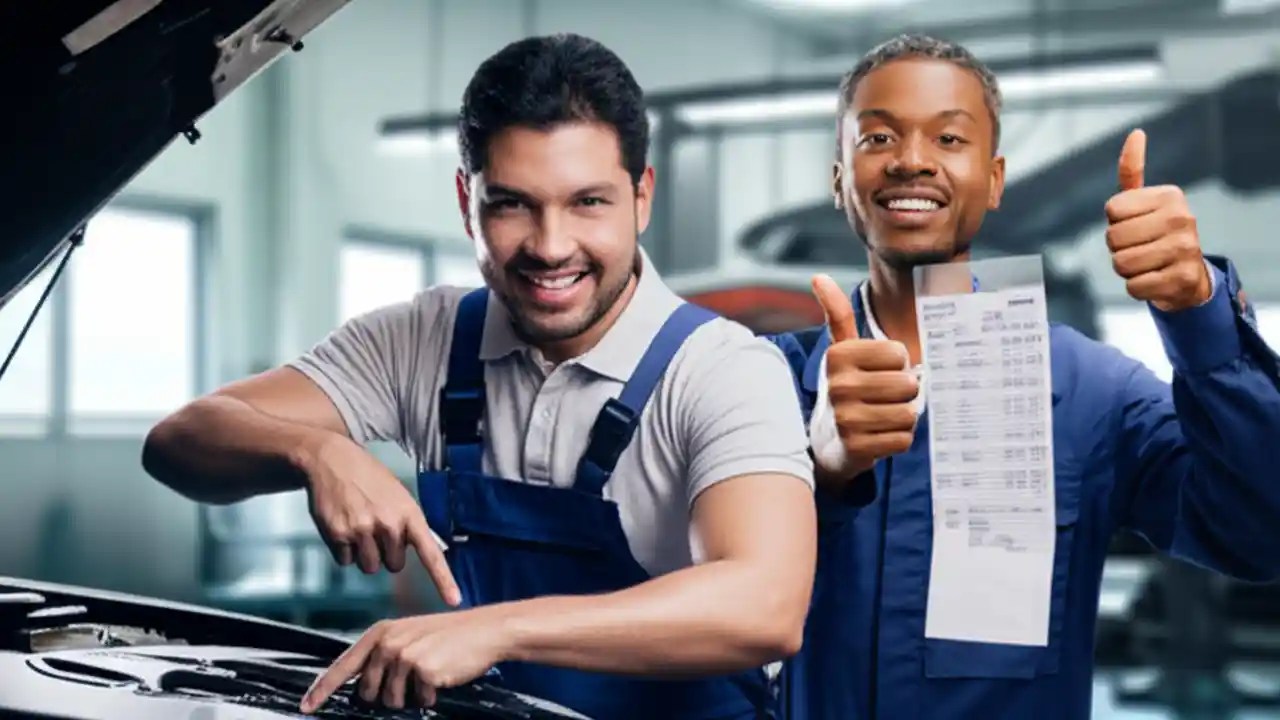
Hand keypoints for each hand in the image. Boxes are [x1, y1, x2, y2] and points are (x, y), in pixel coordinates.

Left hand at [300, 608, 510, 712]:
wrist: (484, 630)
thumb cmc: (450, 637)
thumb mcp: (410, 638)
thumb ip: (383, 657)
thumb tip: (364, 688)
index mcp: (380, 633)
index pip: (343, 666)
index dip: (322, 690)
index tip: (305, 706)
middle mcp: (387, 643)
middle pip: (368, 693)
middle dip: (388, 695)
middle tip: (415, 676)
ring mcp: (403, 656)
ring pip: (391, 701)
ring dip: (411, 696)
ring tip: (431, 673)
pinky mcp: (421, 669)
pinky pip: (418, 700)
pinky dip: (431, 695)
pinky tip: (443, 675)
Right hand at [302, 434, 459, 605]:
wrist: (333, 460)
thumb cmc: (370, 479)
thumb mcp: (399, 496)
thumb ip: (410, 523)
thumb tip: (429, 549)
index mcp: (409, 514)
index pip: (431, 553)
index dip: (444, 579)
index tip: (454, 599)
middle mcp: (389, 524)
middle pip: (394, 566)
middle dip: (386, 552)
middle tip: (375, 527)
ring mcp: (363, 530)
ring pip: (370, 568)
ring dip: (364, 554)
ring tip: (359, 525)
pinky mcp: (338, 535)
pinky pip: (346, 561)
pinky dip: (343, 550)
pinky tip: (342, 525)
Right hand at [811, 274, 919, 476]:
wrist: (827, 441)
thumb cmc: (845, 389)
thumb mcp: (841, 351)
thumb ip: (837, 314)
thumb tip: (819, 277)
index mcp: (838, 356)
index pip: (900, 354)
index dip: (899, 365)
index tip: (879, 372)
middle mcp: (839, 385)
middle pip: (908, 385)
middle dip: (904, 393)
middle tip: (884, 398)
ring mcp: (846, 418)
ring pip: (909, 413)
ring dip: (903, 417)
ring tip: (881, 416)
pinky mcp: (856, 447)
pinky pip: (903, 439)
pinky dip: (898, 439)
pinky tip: (879, 436)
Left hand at [1105, 128, 1211, 311]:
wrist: (1188, 276)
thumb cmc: (1156, 234)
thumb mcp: (1144, 202)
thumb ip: (1133, 171)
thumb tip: (1136, 133)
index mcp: (1170, 196)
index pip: (1111, 209)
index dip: (1115, 222)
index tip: (1136, 224)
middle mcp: (1183, 218)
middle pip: (1113, 238)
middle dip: (1118, 248)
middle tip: (1141, 247)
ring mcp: (1186, 249)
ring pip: (1121, 263)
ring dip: (1126, 269)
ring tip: (1147, 263)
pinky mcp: (1183, 278)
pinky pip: (1133, 286)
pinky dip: (1137, 287)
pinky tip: (1156, 280)